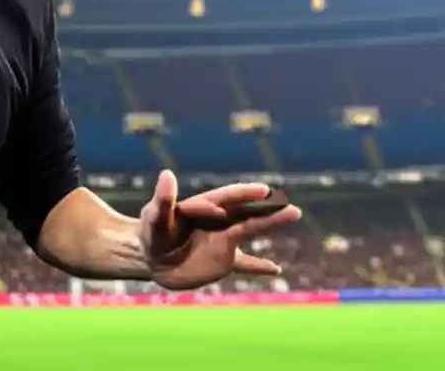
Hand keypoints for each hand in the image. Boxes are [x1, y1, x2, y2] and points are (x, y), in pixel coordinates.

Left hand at [139, 170, 300, 290]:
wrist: (151, 258)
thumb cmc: (151, 233)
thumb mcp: (154, 217)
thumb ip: (163, 200)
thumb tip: (166, 174)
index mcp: (202, 206)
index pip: (223, 199)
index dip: (239, 196)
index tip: (255, 193)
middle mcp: (218, 221)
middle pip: (245, 211)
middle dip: (265, 207)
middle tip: (288, 204)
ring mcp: (223, 240)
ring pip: (250, 230)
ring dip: (271, 223)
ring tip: (294, 213)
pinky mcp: (223, 261)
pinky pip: (245, 264)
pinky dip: (259, 267)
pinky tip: (276, 270)